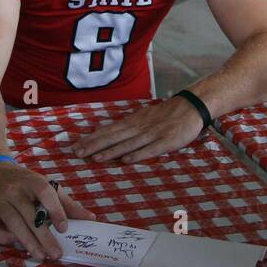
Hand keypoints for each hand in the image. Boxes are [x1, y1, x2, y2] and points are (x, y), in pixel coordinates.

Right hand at [0, 161, 92, 259]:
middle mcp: (12, 188)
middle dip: (44, 237)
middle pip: (30, 214)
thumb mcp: (44, 185)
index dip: (56, 210)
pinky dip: (4, 239)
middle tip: (56, 254)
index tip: (64, 229)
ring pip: (13, 224)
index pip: (45, 193)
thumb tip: (90, 218)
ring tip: (41, 256)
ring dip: (28, 242)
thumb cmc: (23, 182)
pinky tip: (16, 244)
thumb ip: (67, 203)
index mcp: (30, 179)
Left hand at [72, 96, 204, 163]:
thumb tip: (107, 132)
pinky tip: (125, 161)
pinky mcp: (166, 141)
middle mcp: (139, 127)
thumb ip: (127, 125)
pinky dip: (137, 155)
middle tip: (77, 154)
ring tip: (95, 159)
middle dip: (94, 146)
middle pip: (113, 137)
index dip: (91, 139)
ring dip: (111, 152)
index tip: (76, 146)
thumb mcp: (144, 116)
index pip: (108, 130)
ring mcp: (153, 134)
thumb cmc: (166, 113)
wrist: (191, 106)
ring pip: (128, 144)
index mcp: (133, 121)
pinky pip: (150, 149)